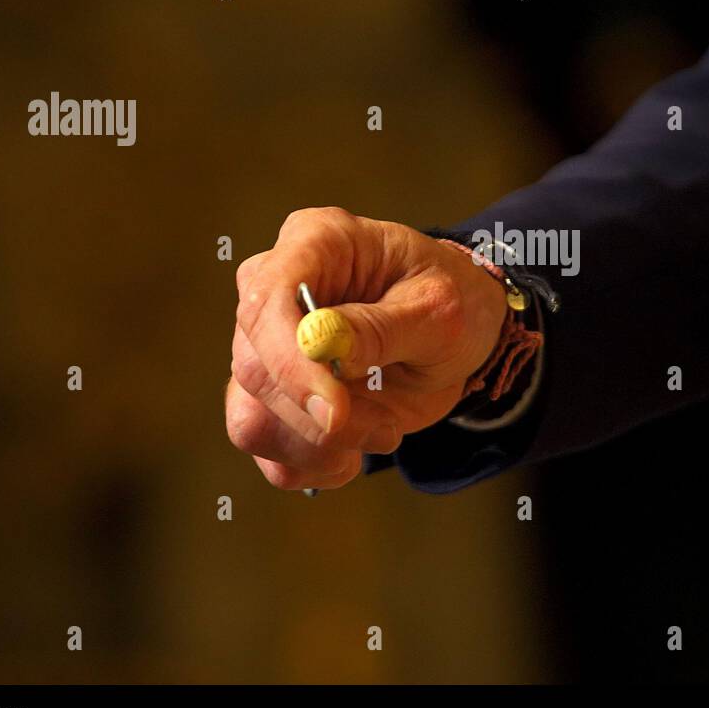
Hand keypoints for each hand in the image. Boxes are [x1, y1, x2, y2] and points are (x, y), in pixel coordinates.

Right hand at [225, 207, 507, 490]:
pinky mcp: (271, 394)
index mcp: (315, 243)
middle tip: (387, 429)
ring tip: (381, 431)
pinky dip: (312, 465)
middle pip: (255, 368)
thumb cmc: (450, 301)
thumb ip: (382, 327)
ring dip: (319, 447)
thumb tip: (323, 344)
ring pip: (252, 417)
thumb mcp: (439, 309)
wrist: (456, 333)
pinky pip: (267, 449)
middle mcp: (275, 289)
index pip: (267, 300)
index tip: (335, 412)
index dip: (290, 362)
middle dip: (322, 418)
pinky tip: (355, 452)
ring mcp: (266, 345)